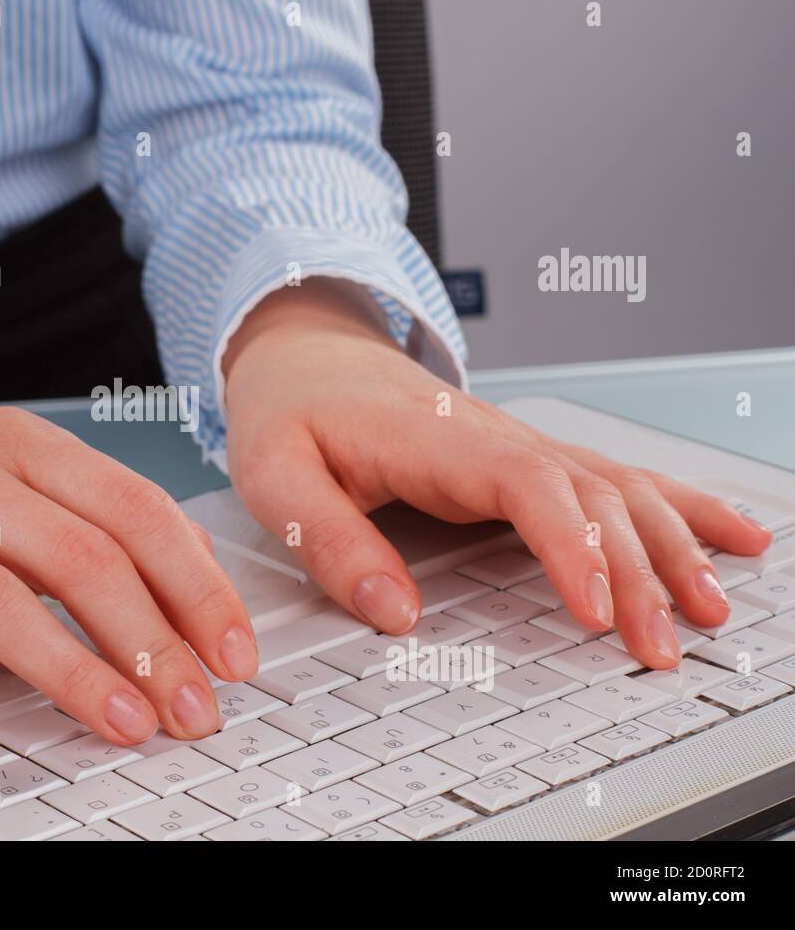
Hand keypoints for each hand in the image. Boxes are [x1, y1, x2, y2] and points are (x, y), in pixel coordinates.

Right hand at [0, 409, 256, 765]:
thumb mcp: (20, 484)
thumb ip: (102, 521)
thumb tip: (201, 590)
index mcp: (21, 444)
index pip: (132, 510)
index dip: (195, 586)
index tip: (233, 653)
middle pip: (78, 556)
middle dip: (151, 642)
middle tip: (192, 707)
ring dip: (72, 673)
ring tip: (126, 724)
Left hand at [223, 278, 771, 668]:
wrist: (302, 355)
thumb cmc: (290, 410)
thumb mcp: (274, 475)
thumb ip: (327, 540)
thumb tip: (395, 613)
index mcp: (432, 436)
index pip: (524, 481)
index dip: (569, 542)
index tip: (595, 606)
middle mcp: (489, 435)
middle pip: (588, 492)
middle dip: (636, 569)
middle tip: (657, 646)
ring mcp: (515, 445)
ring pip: (615, 486)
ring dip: (669, 544)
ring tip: (710, 606)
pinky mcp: (524, 459)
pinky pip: (613, 479)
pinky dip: (675, 507)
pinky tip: (727, 533)